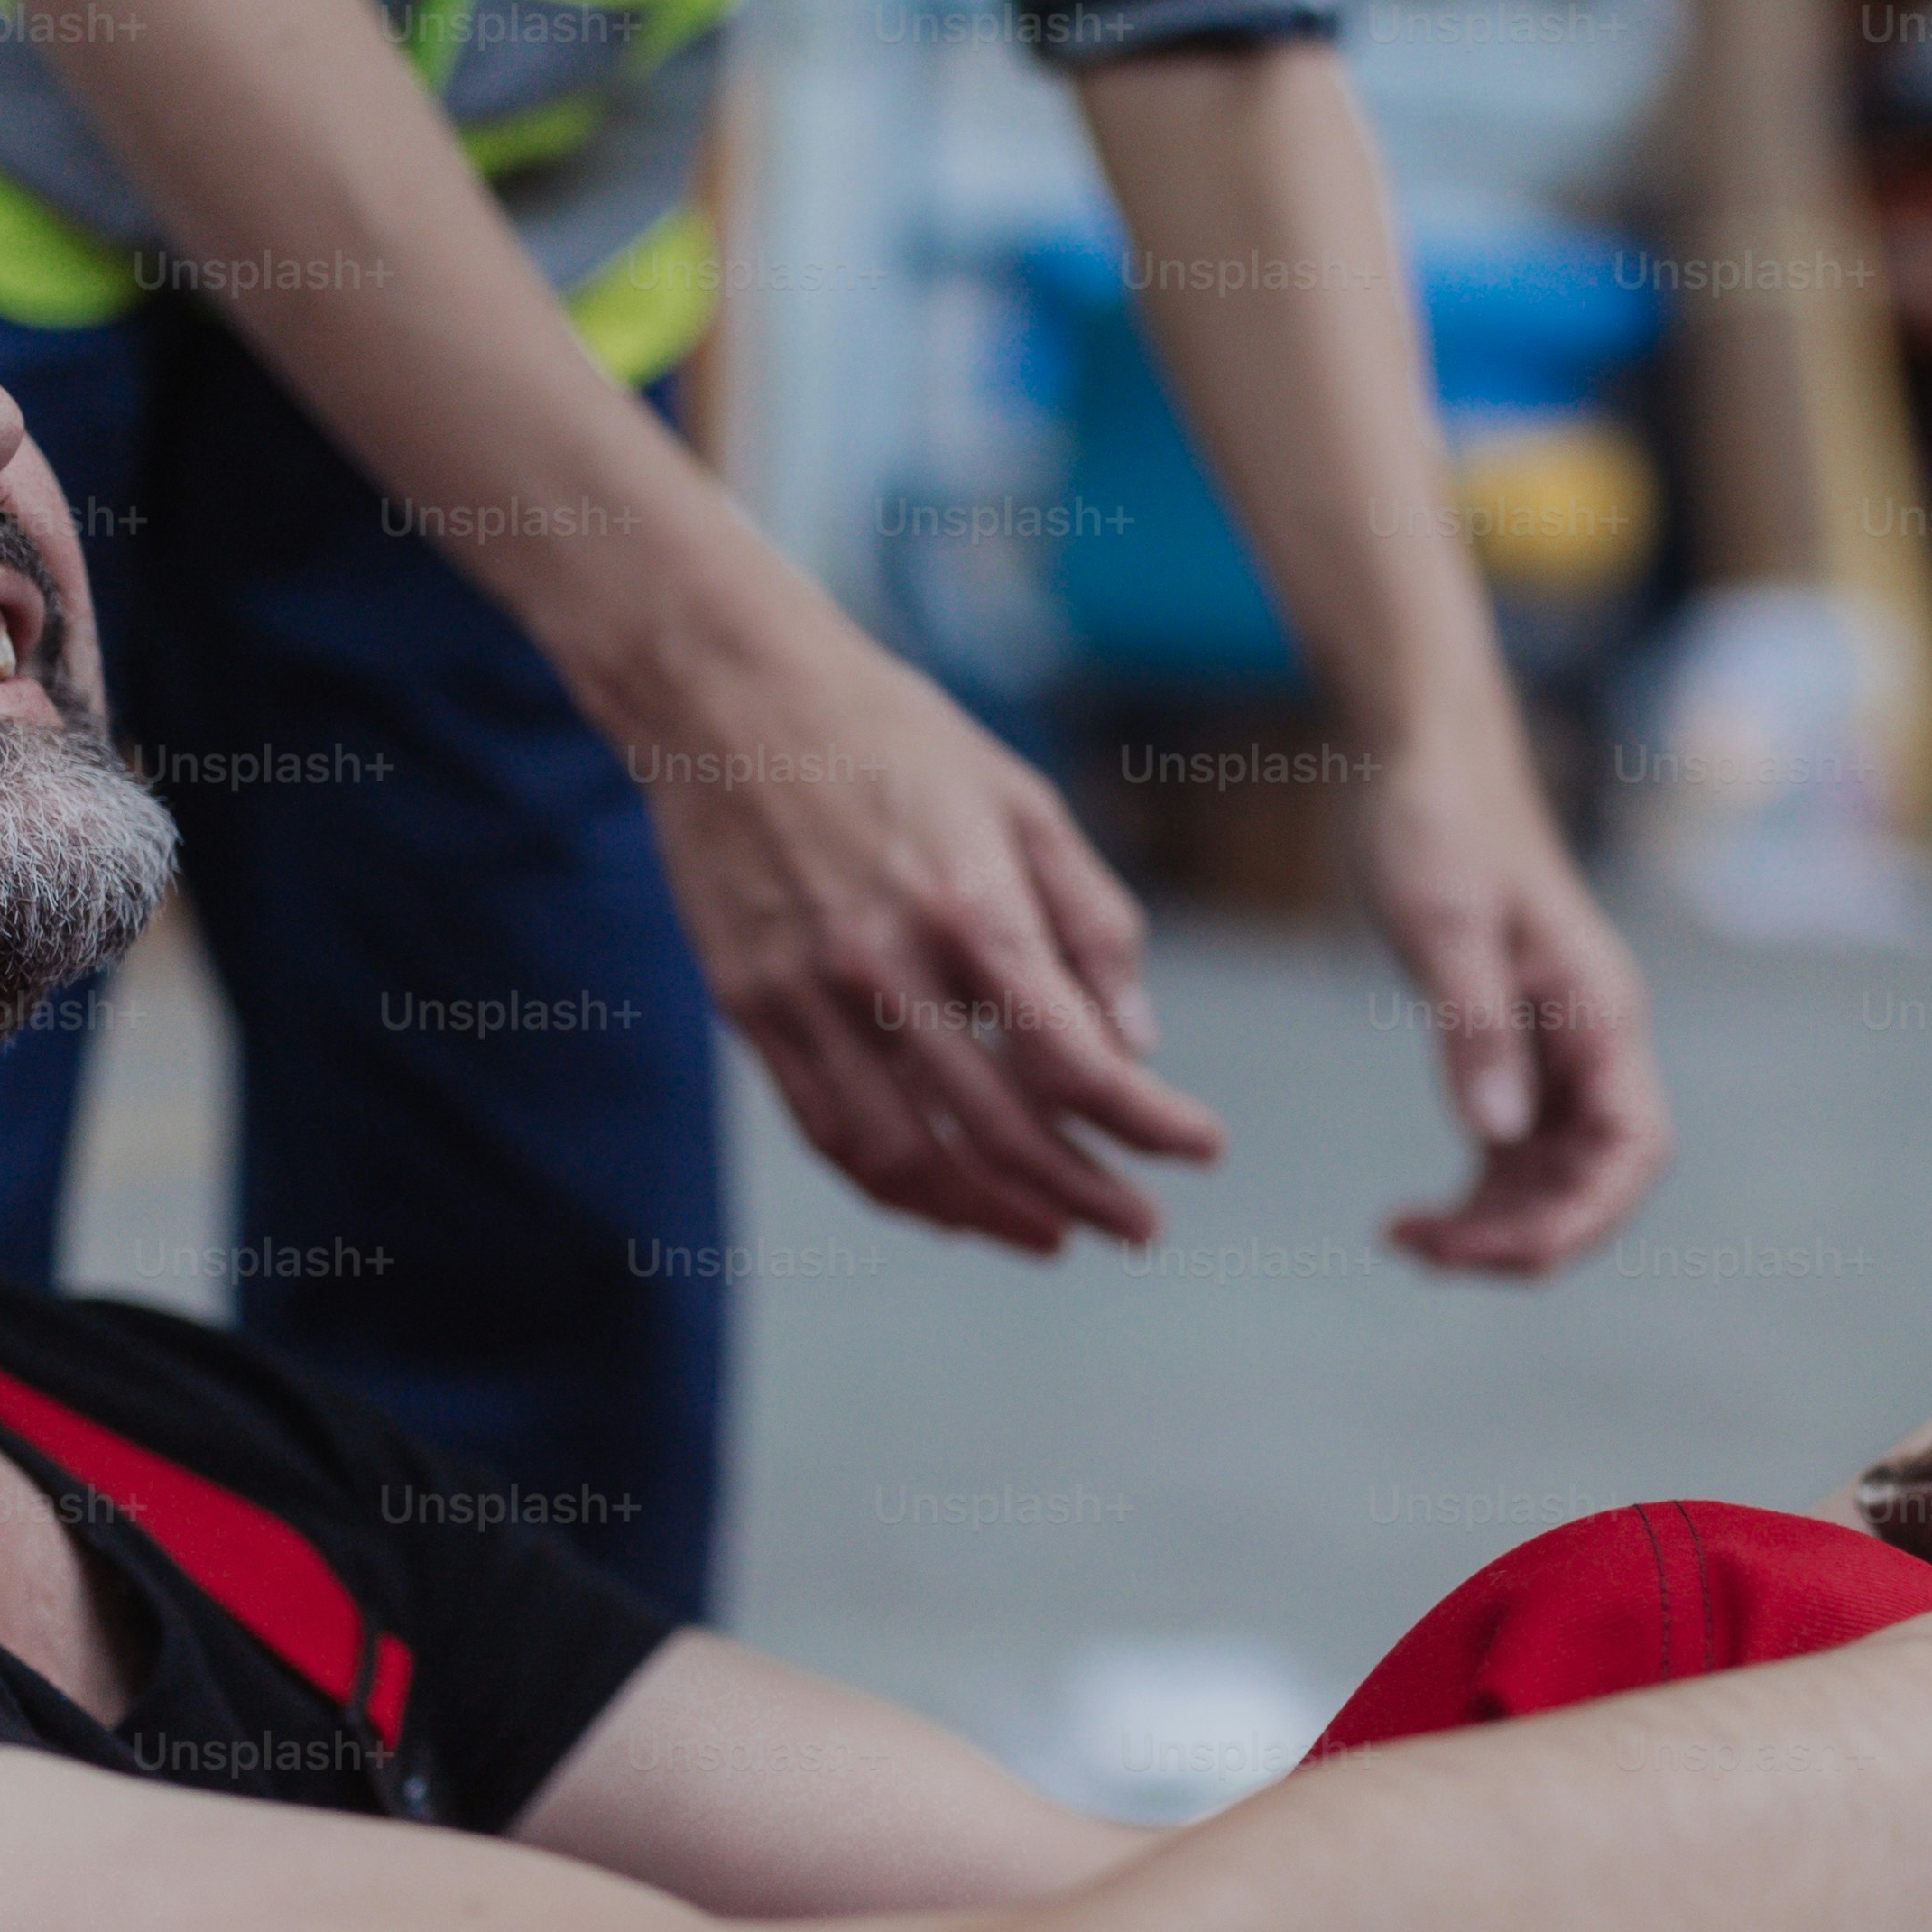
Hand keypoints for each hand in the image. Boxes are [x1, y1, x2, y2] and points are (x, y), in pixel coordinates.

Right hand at [635, 601, 1224, 1253]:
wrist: (728, 695)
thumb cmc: (893, 738)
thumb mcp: (1023, 801)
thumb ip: (1090, 923)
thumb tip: (1135, 1045)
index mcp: (970, 907)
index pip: (1077, 1062)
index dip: (1150, 1124)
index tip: (1202, 1149)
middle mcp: (886, 967)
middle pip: (1001, 1131)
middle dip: (1086, 1193)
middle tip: (1141, 1227)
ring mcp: (808, 998)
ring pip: (907, 1160)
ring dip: (991, 1216)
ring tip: (1053, 1235)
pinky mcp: (753, 1010)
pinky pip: (830, 1134)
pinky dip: (899, 1189)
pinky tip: (952, 1206)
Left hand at [1363, 736, 1672, 1273]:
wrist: (1425, 762)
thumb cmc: (1438, 824)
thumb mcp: (1443, 924)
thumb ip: (1473, 1029)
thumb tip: (1494, 1137)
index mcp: (1600, 1013)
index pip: (1632, 1148)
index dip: (1582, 1218)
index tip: (1496, 1250)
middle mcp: (1594, 1042)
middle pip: (1595, 1181)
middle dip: (1523, 1236)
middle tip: (1425, 1254)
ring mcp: (1558, 1051)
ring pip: (1554, 1179)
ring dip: (1495, 1226)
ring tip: (1408, 1240)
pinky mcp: (1514, 1049)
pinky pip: (1515, 1154)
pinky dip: (1476, 1195)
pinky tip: (1415, 1215)